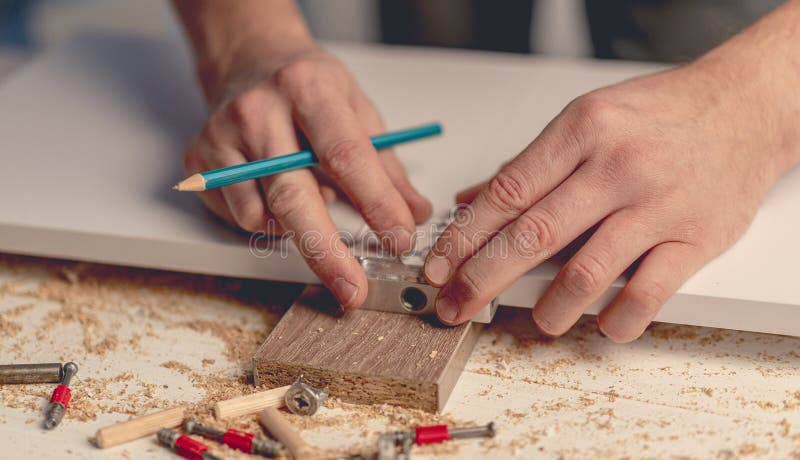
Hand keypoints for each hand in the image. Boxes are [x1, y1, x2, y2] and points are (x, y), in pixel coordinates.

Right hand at [183, 46, 431, 307]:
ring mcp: (222, 137)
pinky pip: (239, 216)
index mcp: (307, 89)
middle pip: (294, 196)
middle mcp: (258, 111)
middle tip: (352, 289)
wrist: (249, 59)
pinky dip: (268, 221)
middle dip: (327, 253)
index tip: (400, 238)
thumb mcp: (357, 109)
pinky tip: (277, 195)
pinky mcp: (198, 160)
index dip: (375, 203)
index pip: (345, 155)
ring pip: (261, 214)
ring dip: (296, 230)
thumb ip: (386, 164)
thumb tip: (415, 212)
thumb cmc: (307, 86)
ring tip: (312, 200)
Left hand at [424, 52, 796, 340]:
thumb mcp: (587, 119)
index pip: (507, 193)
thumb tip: (470, 201)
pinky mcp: (694, 239)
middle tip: (455, 306)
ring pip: (584, 274)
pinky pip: (645, 295)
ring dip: (547, 310)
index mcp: (582, 131)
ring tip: (535, 319)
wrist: (744, 108)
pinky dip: (614, 320)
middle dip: (482, 279)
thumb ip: (528, 165)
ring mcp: (656, 206)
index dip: (465, 237)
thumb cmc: (660, 114)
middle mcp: (616, 167)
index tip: (439, 266)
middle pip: (532, 236)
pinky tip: (601, 324)